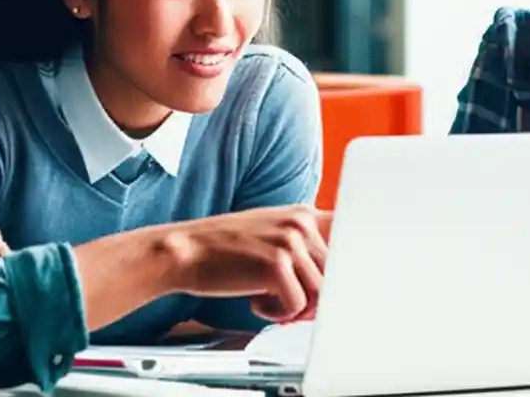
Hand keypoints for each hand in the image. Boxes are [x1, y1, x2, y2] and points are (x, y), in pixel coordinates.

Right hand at [161, 205, 331, 323]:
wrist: (183, 251)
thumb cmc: (222, 251)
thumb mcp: (268, 233)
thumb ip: (302, 245)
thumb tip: (338, 277)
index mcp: (303, 215)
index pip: (346, 243)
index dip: (343, 273)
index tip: (333, 290)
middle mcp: (300, 224)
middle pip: (333, 277)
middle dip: (311, 299)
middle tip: (282, 303)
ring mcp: (290, 242)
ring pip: (319, 295)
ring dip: (294, 308)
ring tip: (266, 301)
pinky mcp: (277, 265)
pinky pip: (297, 306)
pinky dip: (277, 314)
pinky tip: (255, 303)